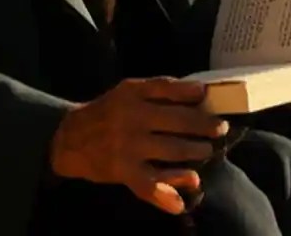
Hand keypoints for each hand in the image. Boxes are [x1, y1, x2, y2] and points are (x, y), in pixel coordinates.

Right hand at [48, 77, 229, 214]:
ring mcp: (128, 146)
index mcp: (132, 93)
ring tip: (206, 151)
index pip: (167, 88)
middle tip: (220, 129)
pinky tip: (181, 202)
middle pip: (178, 121)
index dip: (191, 93)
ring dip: (196, 152)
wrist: (70, 139)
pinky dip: (167, 195)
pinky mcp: (124, 171)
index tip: (208, 97)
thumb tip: (200, 92)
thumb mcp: (127, 92)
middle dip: (204, 126)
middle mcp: (131, 117)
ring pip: (173, 150)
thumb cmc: (107, 112)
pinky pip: (150, 185)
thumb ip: (158, 90)